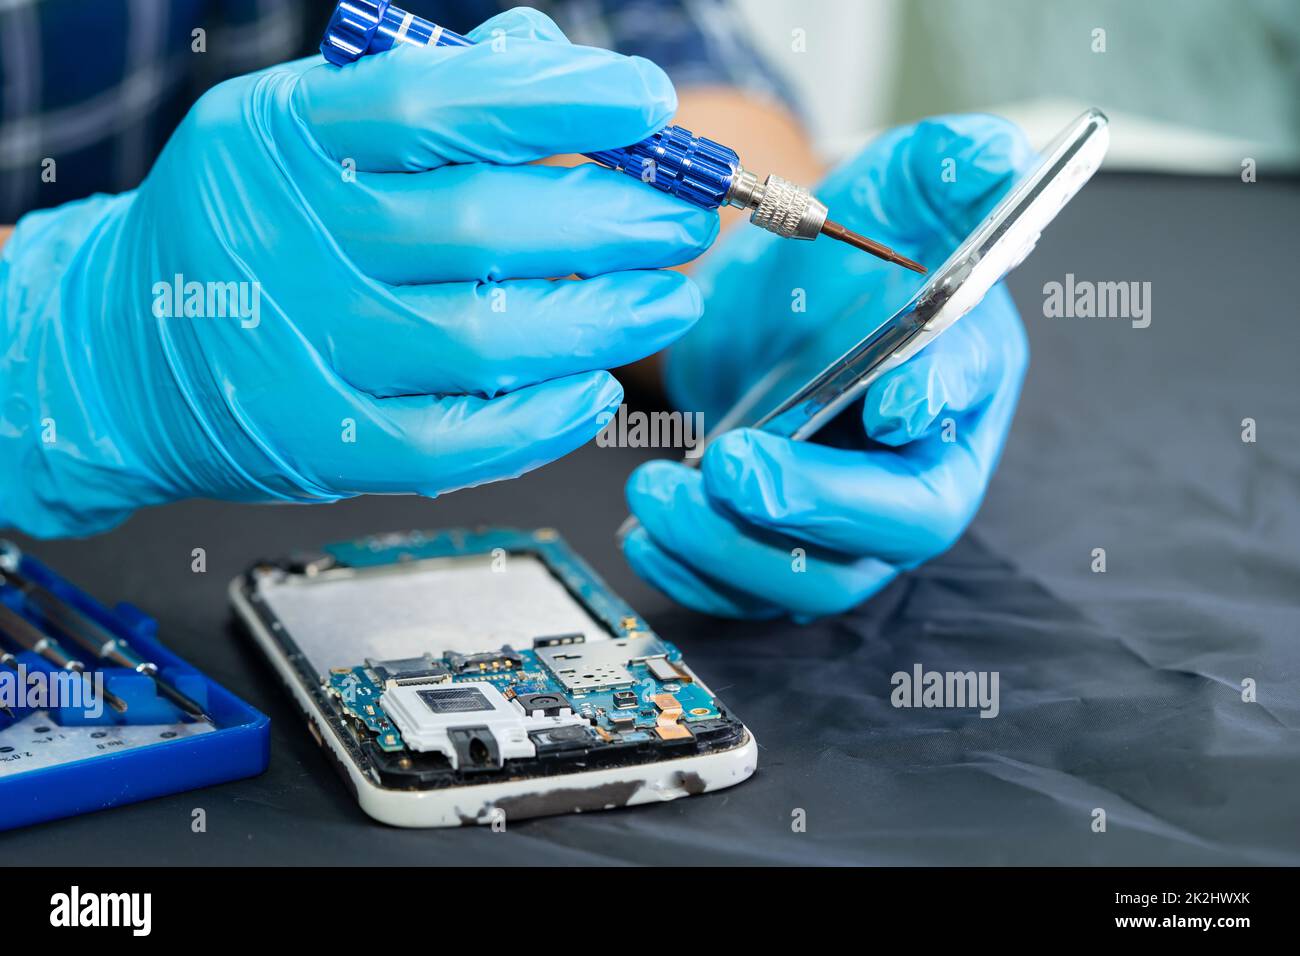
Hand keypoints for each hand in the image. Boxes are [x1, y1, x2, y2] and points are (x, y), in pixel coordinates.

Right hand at [0, 8, 714, 536]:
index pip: (436, 104)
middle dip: (611, 222)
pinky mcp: (324, 443)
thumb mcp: (302, 124)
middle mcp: (289, 241)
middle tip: (684, 222)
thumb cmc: (245, 221)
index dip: (558, 103)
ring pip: (480, 340)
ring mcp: (303, 351)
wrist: (126, 344)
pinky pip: (451, 440)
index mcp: (283, 138)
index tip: (648, 105)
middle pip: (479, 227)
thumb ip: (424, 91)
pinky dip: (538, 421)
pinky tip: (596, 391)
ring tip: (670, 300)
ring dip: (599, 321)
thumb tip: (552, 62)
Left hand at [622, 115, 1035, 618]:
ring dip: (735, 550)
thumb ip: (953, 162)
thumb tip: (995, 156)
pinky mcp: (788, 539)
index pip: (973, 397)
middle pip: (902, 521)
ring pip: (820, 577)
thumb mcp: (901, 180)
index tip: (889, 401)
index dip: (940, 403)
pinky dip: (699, 575)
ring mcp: (855, 516)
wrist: (780, 295)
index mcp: (969, 368)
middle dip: (815, 503)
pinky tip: (646, 534)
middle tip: (733, 466)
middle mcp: (925, 459)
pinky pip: (755, 590)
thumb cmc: (855, 243)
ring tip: (656, 492)